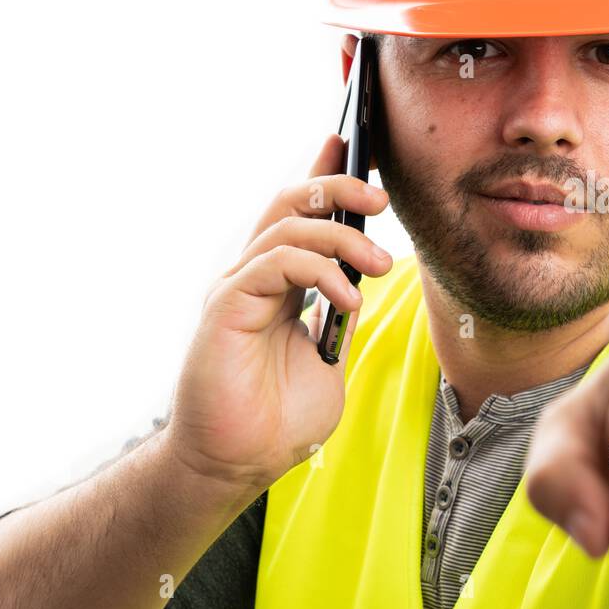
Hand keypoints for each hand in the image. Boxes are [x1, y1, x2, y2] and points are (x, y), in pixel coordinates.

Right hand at [163, 134, 394, 496]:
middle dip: (338, 185)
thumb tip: (364, 274)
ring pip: (286, 224)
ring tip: (379, 264)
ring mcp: (236, 287)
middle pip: (290, 201)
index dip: (324, 171)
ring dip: (341, 236)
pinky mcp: (227, 308)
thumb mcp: (331, 356)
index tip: (358, 144)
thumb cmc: (280, 418)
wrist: (239, 465)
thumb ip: (341, 313)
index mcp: (278, 280)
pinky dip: (320, 272)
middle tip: (381, 197)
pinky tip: (347, 299)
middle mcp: (253, 273)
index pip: (299, 211)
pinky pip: (275, 263)